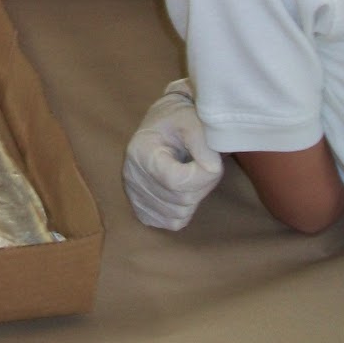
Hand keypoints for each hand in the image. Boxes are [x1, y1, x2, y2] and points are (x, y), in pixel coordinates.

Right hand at [122, 78, 222, 230]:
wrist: (163, 122)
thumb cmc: (179, 120)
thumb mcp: (194, 122)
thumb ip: (205, 144)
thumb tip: (211, 169)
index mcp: (141, 152)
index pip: (176, 181)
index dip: (203, 176)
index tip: (212, 160)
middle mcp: (131, 176)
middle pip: (180, 199)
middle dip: (203, 185)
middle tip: (204, 165)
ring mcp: (133, 195)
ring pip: (178, 214)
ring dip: (195, 197)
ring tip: (192, 174)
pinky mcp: (140, 208)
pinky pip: (171, 223)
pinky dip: (184, 211)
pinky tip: (182, 189)